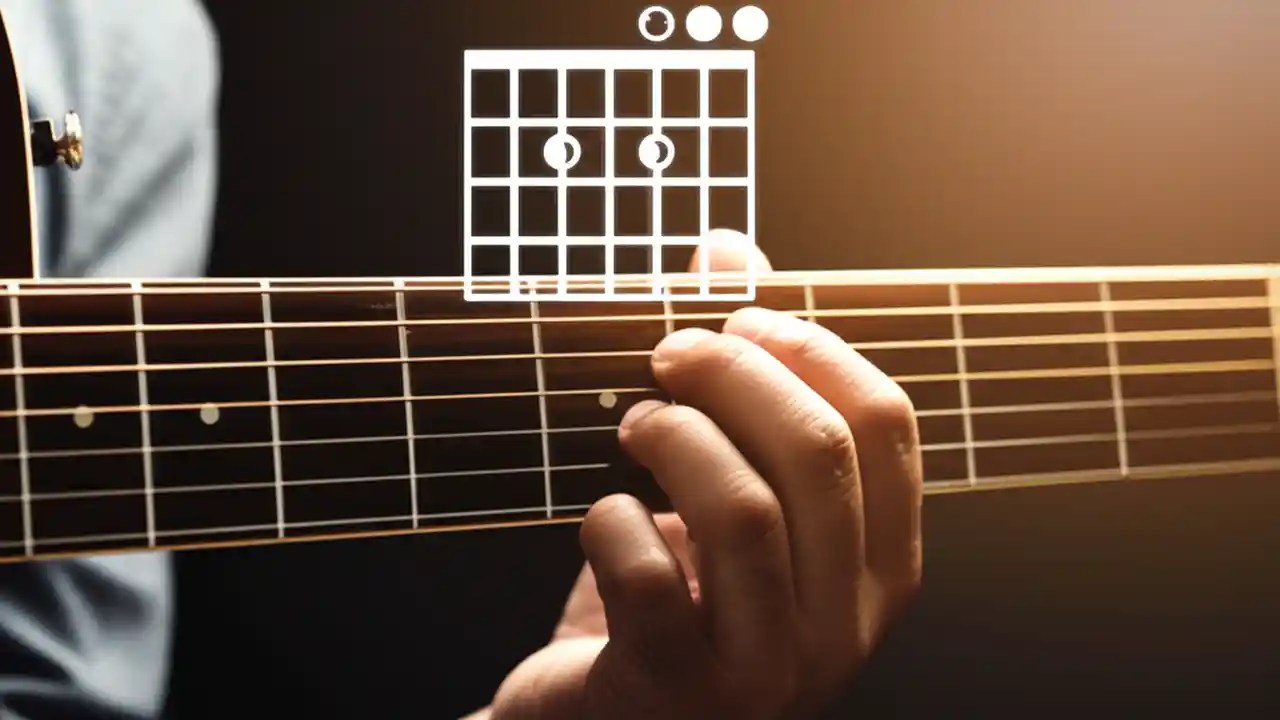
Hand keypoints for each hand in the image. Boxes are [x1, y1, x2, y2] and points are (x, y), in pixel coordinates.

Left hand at [466, 240, 922, 719]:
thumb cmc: (683, 599)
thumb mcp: (734, 492)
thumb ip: (745, 377)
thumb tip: (729, 249)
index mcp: (880, 567)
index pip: (887, 426)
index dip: (810, 347)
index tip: (739, 319)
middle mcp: (843, 626)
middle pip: (816, 454)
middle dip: (733, 375)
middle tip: (667, 353)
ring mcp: (767, 670)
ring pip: (742, 512)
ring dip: (675, 439)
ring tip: (635, 424)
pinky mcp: (677, 693)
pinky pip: (647, 582)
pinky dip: (613, 525)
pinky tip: (606, 519)